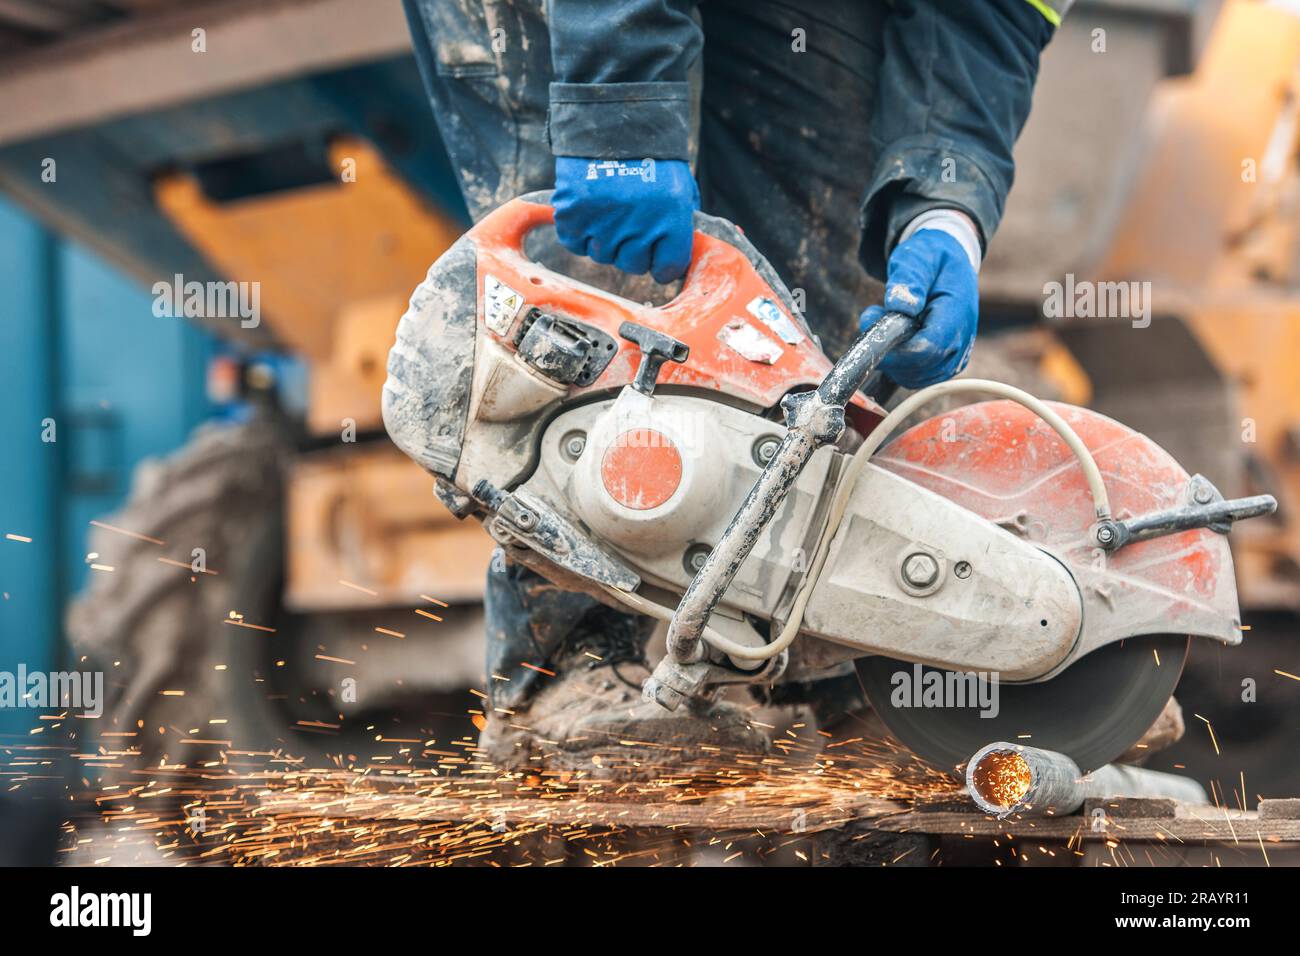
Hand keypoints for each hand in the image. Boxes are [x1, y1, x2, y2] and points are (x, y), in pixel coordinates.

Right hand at [553, 157, 698, 283]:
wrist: (612, 118)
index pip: (668, 269)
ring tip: (610, 210)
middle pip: (633, 265)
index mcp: (671, 219)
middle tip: (630, 223)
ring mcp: (603, 224)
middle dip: (633, 250)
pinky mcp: (572, 216)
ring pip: (603, 256)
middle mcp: (638, 227)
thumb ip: (681, 222)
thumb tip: (679, 256)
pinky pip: (575, 243)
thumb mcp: (680, 186)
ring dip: (605, 239)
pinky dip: (579, 232)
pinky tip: (589, 211)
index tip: (658, 254)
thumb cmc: (652, 154)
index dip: (663, 263)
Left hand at [859, 228, 978, 388]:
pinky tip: (894, 336)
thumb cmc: (932, 259)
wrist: (949, 266)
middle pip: (916, 368)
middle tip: (873, 314)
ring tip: (885, 320)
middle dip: (886, 348)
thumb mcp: (918, 256)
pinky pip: (914, 377)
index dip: (894, 347)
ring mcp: (954, 357)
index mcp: (958, 314)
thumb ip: (909, 278)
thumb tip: (901, 305)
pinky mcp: (944, 365)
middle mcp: (961, 341)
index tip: (871, 320)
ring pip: (912, 377)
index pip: (926, 349)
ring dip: (889, 356)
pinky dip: (896, 362)